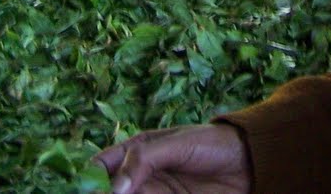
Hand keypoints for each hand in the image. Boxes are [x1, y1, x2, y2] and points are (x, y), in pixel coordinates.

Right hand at [94, 124, 250, 193]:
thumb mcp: (176, 144)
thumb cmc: (212, 143)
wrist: (247, 164)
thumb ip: (144, 160)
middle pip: (109, 191)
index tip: (83, 191)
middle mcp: (139, 175)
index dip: (86, 178)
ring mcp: (153, 193)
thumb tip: (114, 189)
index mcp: (136, 150)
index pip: (101, 165)